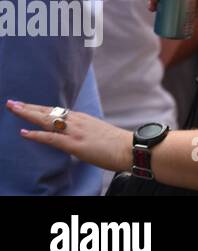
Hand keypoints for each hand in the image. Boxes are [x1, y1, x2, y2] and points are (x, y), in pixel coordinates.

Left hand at [6, 99, 132, 172]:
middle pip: (49, 112)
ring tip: (14, 109)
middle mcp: (78, 121)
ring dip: (28, 114)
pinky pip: (51, 138)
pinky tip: (24, 132)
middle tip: (12, 102)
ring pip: (47, 120)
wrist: (131, 148)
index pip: (57, 112)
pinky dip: (36, 135)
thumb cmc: (119, 145)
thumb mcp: (99, 134)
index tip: (27, 105)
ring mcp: (76, 132)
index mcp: (84, 119)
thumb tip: (79, 138)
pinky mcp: (75, 144)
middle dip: (29, 107)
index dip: (41, 108)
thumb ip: (86, 133)